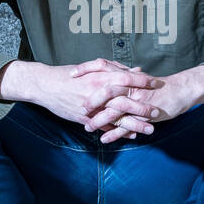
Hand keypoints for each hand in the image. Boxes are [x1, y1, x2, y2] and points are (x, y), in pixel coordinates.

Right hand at [18, 59, 162, 140]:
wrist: (46, 85)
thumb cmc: (69, 75)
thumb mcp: (92, 68)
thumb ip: (115, 69)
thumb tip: (136, 70)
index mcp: (100, 77)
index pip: (127, 78)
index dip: (143, 82)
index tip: (157, 84)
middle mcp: (98, 92)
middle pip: (125, 101)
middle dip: (143, 107)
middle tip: (158, 111)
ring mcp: (91, 107)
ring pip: (117, 118)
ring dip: (135, 124)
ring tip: (150, 129)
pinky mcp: (84, 118)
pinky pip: (105, 127)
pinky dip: (118, 132)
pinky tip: (131, 136)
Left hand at [72, 59, 200, 142]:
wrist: (180, 90)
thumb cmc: (156, 85)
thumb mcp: (136, 78)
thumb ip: (120, 76)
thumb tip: (102, 74)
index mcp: (126, 75)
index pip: (102, 66)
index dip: (86, 69)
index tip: (72, 74)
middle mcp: (131, 86)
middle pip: (106, 90)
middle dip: (90, 100)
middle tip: (78, 108)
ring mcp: (137, 101)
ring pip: (115, 110)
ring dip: (99, 120)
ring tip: (87, 128)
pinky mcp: (144, 115)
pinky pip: (127, 125)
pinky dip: (115, 134)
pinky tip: (104, 140)